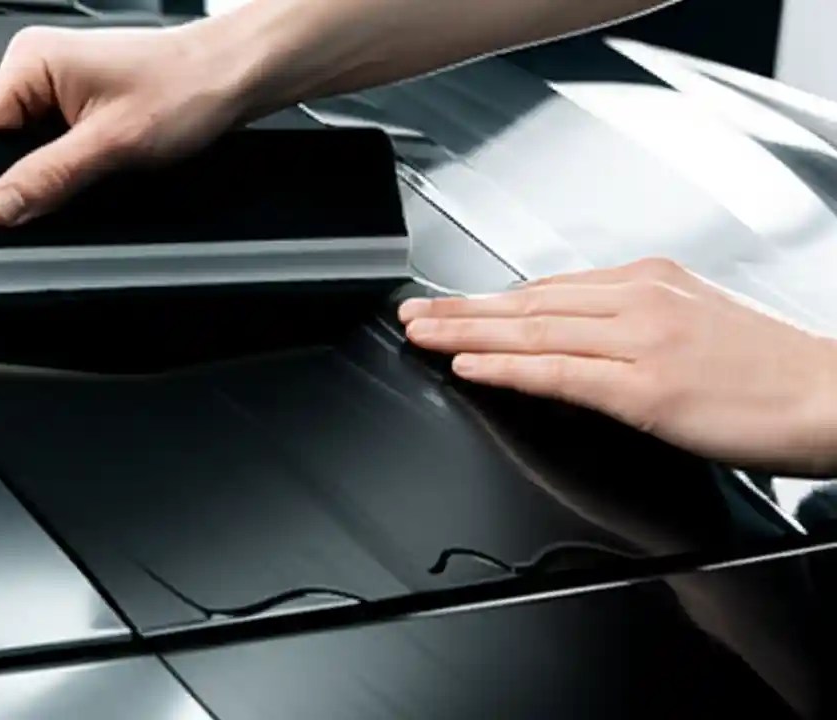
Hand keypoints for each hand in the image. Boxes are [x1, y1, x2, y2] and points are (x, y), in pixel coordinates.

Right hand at [0, 25, 247, 225]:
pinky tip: (101, 163)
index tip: (7, 207)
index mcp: (30, 61)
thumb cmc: (186, 87)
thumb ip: (47, 178)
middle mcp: (38, 67)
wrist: (233, 78)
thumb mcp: (111, 144)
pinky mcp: (78, 105)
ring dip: (55, 171)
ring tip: (99, 163)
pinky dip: (72, 165)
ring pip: (28, 150)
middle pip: (0, 144)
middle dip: (28, 175)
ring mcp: (58, 87)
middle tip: (75, 180)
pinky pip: (54, 146)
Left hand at [398, 258, 836, 476]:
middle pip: (527, 302)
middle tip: (409, 313)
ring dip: (465, 332)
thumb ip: (632, 322)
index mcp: (648, 281)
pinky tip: (468, 365)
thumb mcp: (693, 322)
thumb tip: (574, 332)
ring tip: (421, 335)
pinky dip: (507, 366)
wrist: (833, 395)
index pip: (548, 288)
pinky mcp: (646, 388)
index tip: (448, 303)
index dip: (489, 299)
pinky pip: (559, 373)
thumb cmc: (768, 368)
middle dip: (460, 309)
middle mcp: (638, 300)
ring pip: (532, 330)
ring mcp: (640, 341)